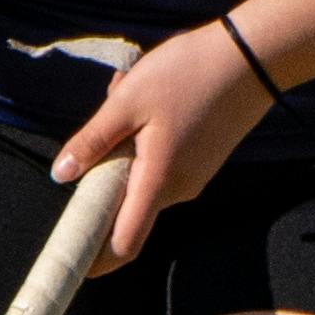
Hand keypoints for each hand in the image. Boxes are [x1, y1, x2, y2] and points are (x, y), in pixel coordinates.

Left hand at [49, 21, 277, 270]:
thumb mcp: (128, 101)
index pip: (124, 244)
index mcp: (158, 182)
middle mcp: (178, 190)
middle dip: (103, 168)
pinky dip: (143, 138)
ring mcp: (193, 176)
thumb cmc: (189, 74)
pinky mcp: (200, 161)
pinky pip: (159, 162)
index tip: (71, 256)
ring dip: (123, 144)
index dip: (95, 257)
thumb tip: (60, 174)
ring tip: (129, 91)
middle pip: (125, 204)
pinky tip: (148, 95)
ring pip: (140, 176)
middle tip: (105, 113)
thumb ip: (93, 141)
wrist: (254, 57)